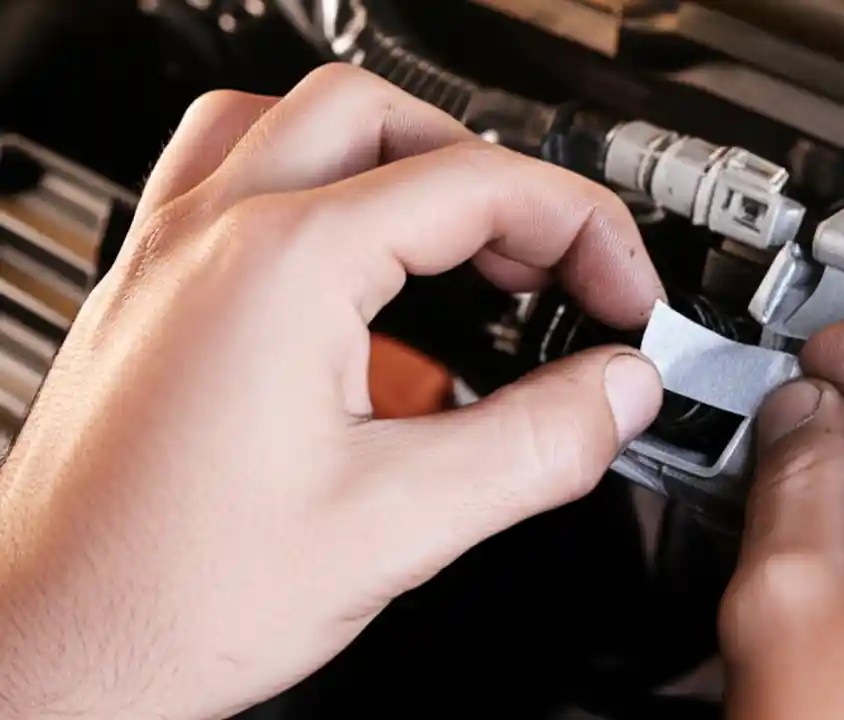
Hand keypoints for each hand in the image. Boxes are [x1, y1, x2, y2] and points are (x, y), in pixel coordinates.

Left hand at [0, 65, 663, 718]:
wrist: (43, 653)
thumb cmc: (168, 597)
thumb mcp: (396, 526)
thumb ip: (537, 445)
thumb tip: (619, 391)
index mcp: (286, 267)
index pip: (478, 185)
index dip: (582, 232)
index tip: (623, 296)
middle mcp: (216, 234)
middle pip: (389, 121)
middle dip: (498, 179)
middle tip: (553, 263)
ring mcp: (169, 254)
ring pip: (300, 121)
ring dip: (403, 157)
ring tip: (464, 232)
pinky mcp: (149, 290)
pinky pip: (229, 168)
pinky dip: (314, 179)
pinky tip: (348, 250)